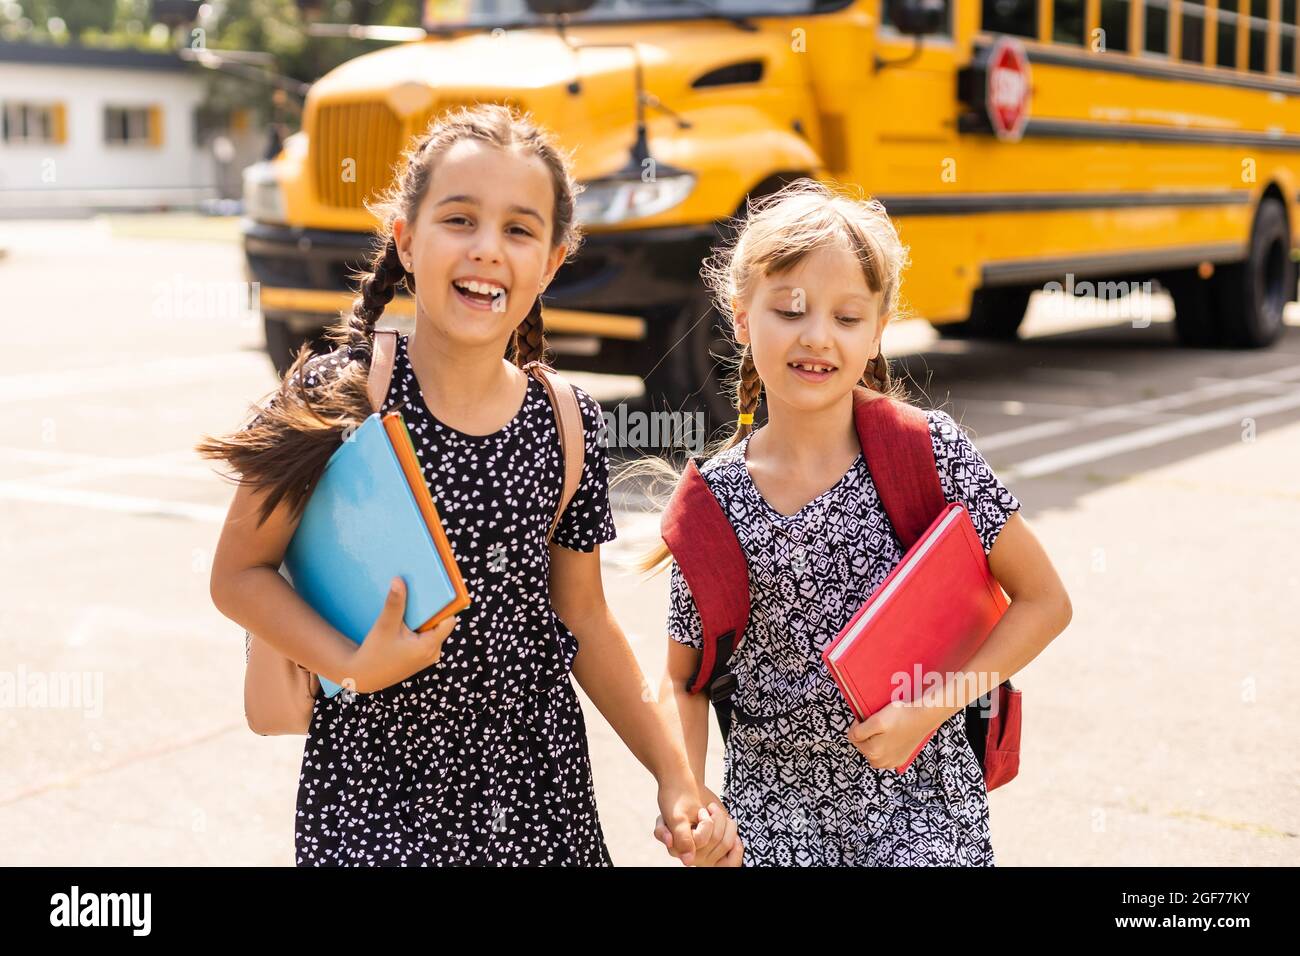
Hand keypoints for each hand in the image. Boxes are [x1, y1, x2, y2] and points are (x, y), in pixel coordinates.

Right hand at [344, 577, 458, 693]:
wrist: (363, 677)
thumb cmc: (374, 653)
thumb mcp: (384, 626)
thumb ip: (394, 603)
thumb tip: (399, 580)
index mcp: (429, 647)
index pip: (449, 620)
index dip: (444, 605)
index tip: (434, 590)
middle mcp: (433, 653)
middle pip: (440, 623)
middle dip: (430, 609)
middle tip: (419, 592)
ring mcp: (428, 656)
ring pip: (432, 630)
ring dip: (423, 618)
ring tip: (411, 603)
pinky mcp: (421, 657)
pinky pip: (425, 637)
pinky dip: (418, 627)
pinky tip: (406, 619)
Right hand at [653, 788, 743, 866]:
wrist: (689, 793)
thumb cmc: (680, 803)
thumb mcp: (677, 818)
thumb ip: (681, 838)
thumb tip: (687, 861)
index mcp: (677, 849)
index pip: (702, 840)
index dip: (706, 822)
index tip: (700, 811)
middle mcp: (691, 856)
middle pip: (716, 839)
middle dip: (717, 818)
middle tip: (708, 810)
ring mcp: (705, 858)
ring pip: (726, 844)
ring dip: (727, 824)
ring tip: (717, 817)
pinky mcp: (716, 858)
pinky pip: (732, 863)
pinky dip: (737, 847)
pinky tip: (732, 835)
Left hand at [846, 699, 943, 768]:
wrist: (924, 717)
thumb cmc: (901, 716)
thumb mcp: (876, 720)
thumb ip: (858, 732)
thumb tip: (852, 737)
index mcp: (872, 753)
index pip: (854, 737)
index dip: (860, 725)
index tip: (871, 718)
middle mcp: (881, 762)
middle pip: (864, 745)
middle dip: (868, 734)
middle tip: (880, 723)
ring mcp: (891, 762)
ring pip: (874, 749)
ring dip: (877, 739)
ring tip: (888, 729)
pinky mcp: (900, 759)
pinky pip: (886, 752)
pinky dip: (887, 744)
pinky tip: (895, 735)